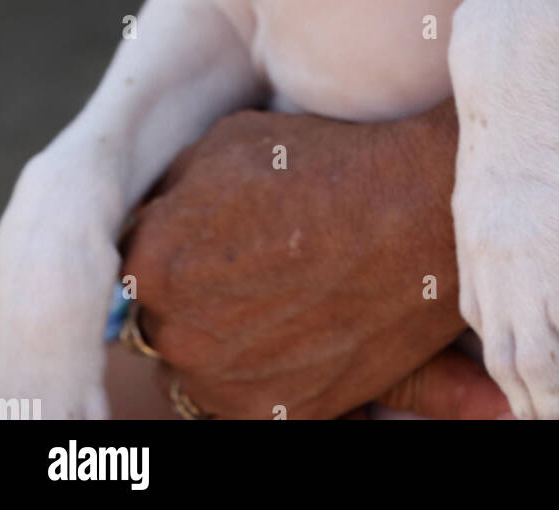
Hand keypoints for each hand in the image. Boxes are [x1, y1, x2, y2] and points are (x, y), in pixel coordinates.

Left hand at [120, 104, 505, 418]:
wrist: (421, 212)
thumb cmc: (327, 165)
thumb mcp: (228, 143)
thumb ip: (176, 191)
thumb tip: (159, 216)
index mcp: (154, 263)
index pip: (137, 264)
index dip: (176, 243)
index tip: (214, 236)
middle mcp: (180, 335)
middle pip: (167, 321)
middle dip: (197, 294)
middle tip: (252, 262)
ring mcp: (230, 384)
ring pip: (205, 367)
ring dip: (228, 339)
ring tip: (283, 294)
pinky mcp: (282, 415)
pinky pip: (250, 397)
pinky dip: (270, 370)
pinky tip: (305, 324)